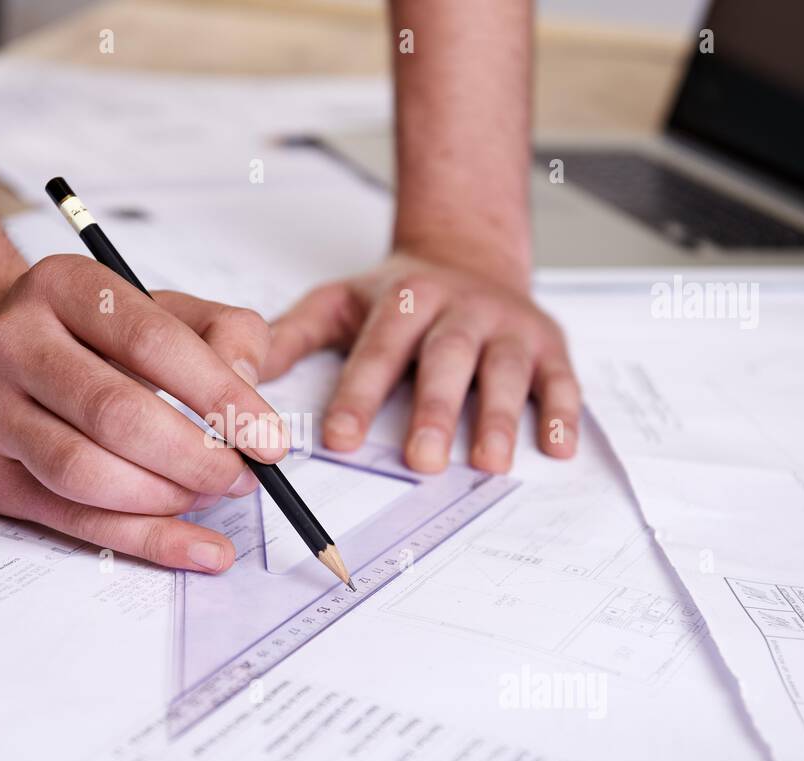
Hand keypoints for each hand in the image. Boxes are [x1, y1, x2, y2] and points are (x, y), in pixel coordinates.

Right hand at [0, 255, 288, 573]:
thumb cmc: (80, 335)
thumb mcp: (154, 308)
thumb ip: (220, 332)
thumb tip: (249, 384)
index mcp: (64, 287)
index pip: (151, 341)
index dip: (220, 395)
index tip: (269, 438)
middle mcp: (15, 342)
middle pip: (116, 413)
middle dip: (196, 457)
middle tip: (243, 476)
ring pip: (85, 473)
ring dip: (165, 498)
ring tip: (209, 495)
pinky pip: (72, 518)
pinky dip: (144, 541)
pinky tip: (196, 548)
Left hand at [262, 249, 580, 472]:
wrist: (468, 254)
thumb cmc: (399, 294)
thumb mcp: (339, 302)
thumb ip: (293, 336)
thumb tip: (241, 375)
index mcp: (404, 300)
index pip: (378, 351)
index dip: (360, 395)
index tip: (341, 440)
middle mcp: (459, 309)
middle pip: (445, 360)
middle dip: (435, 410)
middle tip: (422, 461)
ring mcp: (507, 326)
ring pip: (503, 370)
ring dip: (499, 416)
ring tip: (490, 463)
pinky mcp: (548, 344)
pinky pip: (561, 378)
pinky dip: (563, 413)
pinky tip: (556, 448)